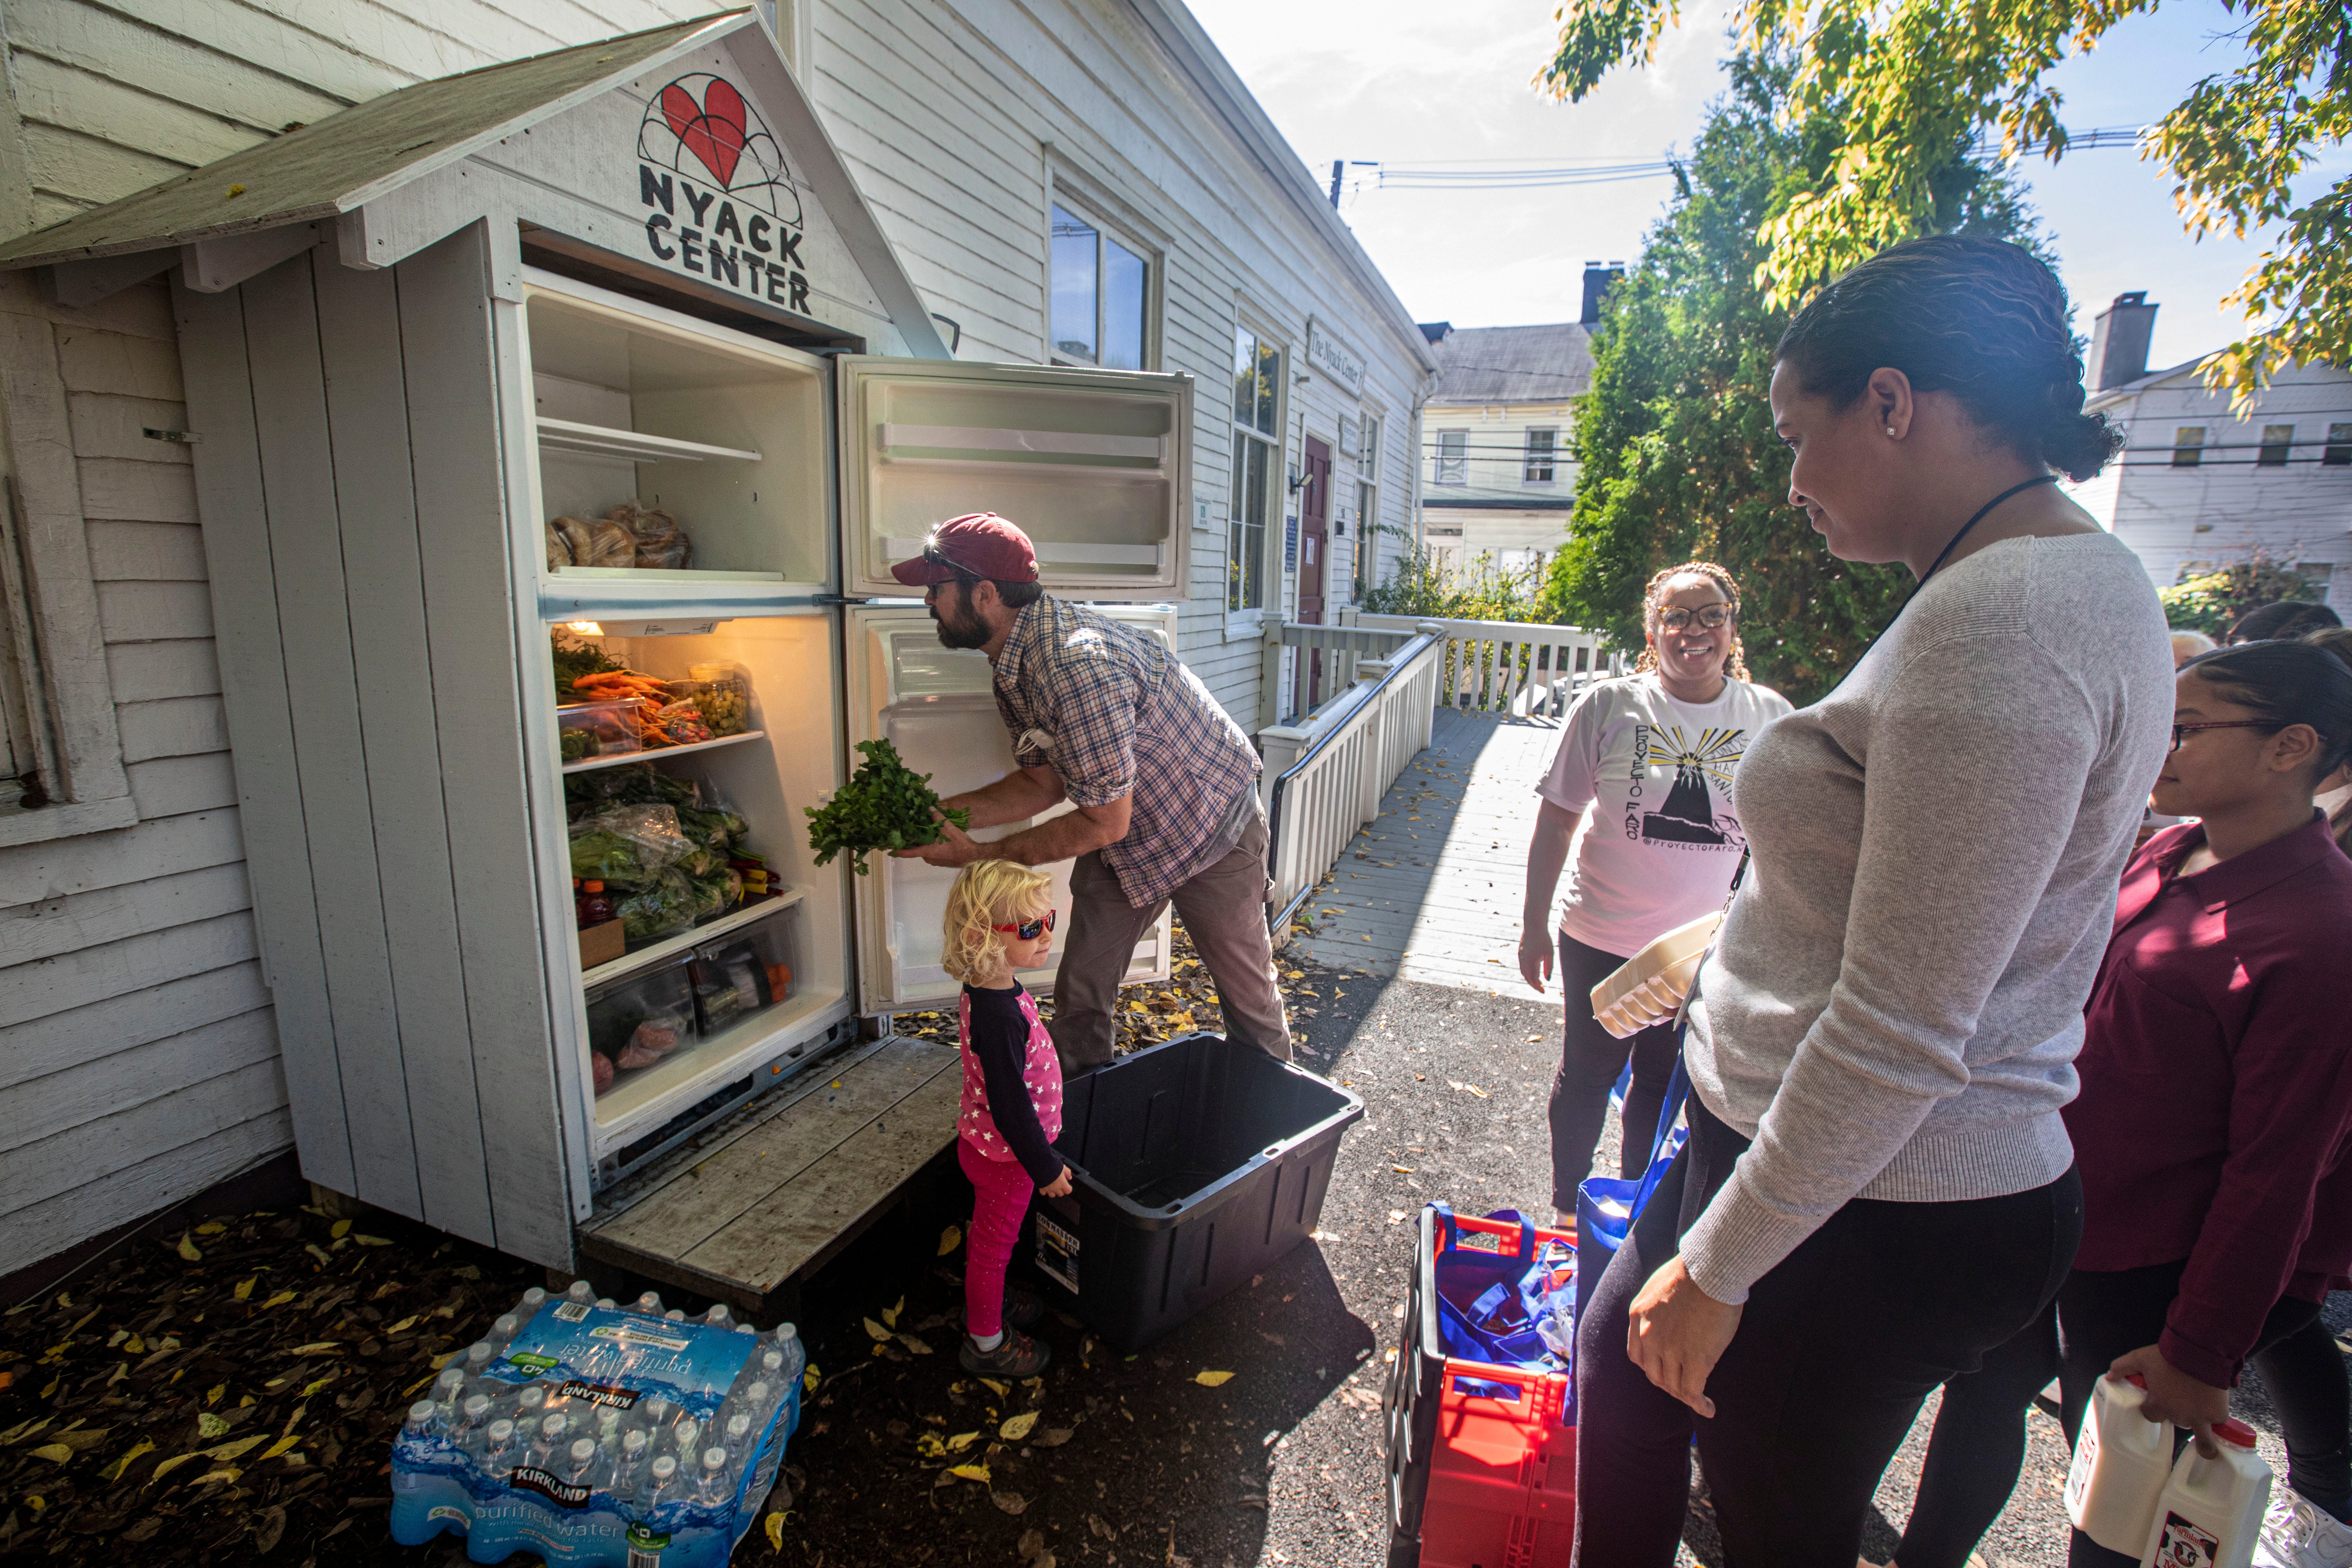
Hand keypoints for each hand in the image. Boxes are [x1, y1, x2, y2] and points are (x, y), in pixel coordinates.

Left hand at [892, 811, 984, 866]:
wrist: (973, 856)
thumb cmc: (958, 843)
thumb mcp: (947, 827)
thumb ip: (937, 817)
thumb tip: (929, 807)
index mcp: (926, 851)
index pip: (906, 853)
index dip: (897, 849)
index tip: (889, 845)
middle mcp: (928, 858)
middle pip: (916, 850)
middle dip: (914, 841)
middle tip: (910, 830)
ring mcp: (935, 861)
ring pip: (926, 851)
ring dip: (925, 843)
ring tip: (925, 832)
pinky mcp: (942, 862)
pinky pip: (933, 853)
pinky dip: (932, 846)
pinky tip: (937, 838)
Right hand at [1039, 1166, 1073, 1197]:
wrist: (1042, 1168)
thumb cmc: (1053, 1167)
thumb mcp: (1063, 1167)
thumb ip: (1067, 1173)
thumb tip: (1069, 1177)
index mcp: (1063, 1184)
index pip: (1068, 1191)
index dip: (1068, 1188)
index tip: (1068, 1185)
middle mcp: (1056, 1188)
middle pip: (1061, 1194)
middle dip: (1061, 1190)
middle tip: (1060, 1185)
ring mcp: (1049, 1189)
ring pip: (1052, 1195)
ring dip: (1053, 1192)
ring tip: (1052, 1187)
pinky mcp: (1042, 1189)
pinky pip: (1043, 1193)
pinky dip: (1044, 1191)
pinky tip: (1045, 1186)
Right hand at [1518, 924, 1554, 993]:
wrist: (1533, 925)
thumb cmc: (1544, 938)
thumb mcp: (1549, 953)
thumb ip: (1548, 967)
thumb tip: (1547, 979)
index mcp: (1531, 962)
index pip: (1533, 979)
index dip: (1538, 987)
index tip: (1543, 992)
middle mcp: (1523, 960)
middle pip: (1527, 977)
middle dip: (1533, 984)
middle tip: (1541, 988)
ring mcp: (1520, 955)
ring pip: (1523, 971)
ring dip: (1529, 978)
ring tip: (1537, 981)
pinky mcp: (1520, 951)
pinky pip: (1522, 965)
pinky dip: (1526, 971)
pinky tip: (1532, 970)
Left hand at [1626, 1255, 1742, 1417]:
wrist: (1710, 1269)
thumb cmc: (1693, 1271)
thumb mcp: (1659, 1285)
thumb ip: (1657, 1306)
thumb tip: (1668, 1315)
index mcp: (1638, 1316)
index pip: (1637, 1355)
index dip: (1651, 1367)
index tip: (1665, 1371)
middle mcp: (1649, 1336)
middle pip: (1654, 1374)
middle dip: (1669, 1384)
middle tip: (1685, 1387)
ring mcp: (1670, 1350)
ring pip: (1673, 1386)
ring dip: (1685, 1396)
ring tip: (1699, 1401)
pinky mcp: (1695, 1360)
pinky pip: (1692, 1392)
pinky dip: (1699, 1404)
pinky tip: (1708, 1408)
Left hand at [2111, 1344, 2229, 1455]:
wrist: (2200, 1352)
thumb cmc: (2169, 1355)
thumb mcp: (2140, 1358)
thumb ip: (2122, 1367)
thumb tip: (2109, 1376)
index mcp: (2158, 1405)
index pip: (2151, 1416)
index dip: (2153, 1408)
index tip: (2157, 1401)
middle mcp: (2178, 1416)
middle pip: (2175, 1421)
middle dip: (2177, 1413)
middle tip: (2182, 1399)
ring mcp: (2199, 1418)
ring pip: (2199, 1433)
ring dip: (2199, 1426)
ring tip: (2203, 1427)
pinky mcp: (2217, 1415)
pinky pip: (2217, 1423)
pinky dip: (2216, 1418)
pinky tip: (2217, 1414)